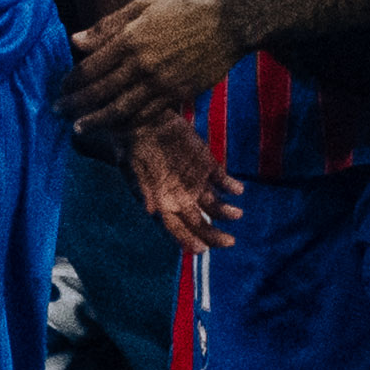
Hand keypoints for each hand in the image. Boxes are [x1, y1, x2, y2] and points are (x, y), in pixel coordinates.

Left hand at [63, 0, 242, 129]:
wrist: (226, 24)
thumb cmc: (182, 10)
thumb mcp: (142, 6)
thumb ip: (107, 26)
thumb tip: (75, 41)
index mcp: (129, 39)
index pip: (91, 68)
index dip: (72, 82)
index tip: (60, 89)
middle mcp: (141, 64)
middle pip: (100, 92)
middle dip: (76, 105)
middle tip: (59, 112)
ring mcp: (160, 83)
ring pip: (120, 110)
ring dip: (96, 121)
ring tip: (79, 129)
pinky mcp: (177, 94)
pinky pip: (146, 115)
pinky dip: (127, 125)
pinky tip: (114, 128)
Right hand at [125, 112, 237, 252]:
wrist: (143, 120)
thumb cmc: (133, 147)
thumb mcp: (131, 167)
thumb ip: (142, 189)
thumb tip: (150, 211)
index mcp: (162, 204)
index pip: (176, 229)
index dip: (188, 241)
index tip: (200, 249)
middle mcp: (181, 198)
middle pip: (200, 224)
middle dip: (213, 235)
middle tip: (228, 242)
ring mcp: (196, 183)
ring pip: (215, 206)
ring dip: (226, 212)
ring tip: (237, 214)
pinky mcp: (207, 165)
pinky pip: (223, 180)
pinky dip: (232, 186)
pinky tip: (237, 189)